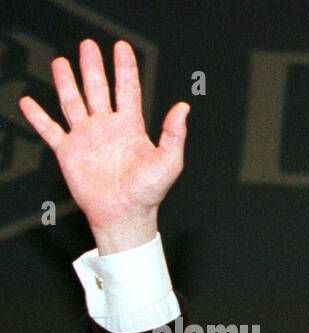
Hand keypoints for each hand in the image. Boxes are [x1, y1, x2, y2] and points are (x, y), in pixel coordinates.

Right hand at [17, 39, 188, 253]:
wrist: (124, 215)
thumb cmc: (148, 193)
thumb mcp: (168, 161)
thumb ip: (174, 134)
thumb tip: (184, 107)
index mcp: (131, 128)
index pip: (127, 90)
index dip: (125, 68)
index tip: (122, 47)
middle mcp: (107, 128)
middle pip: (98, 90)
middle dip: (93, 67)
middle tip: (88, 45)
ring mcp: (86, 138)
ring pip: (74, 103)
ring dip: (67, 83)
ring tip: (61, 62)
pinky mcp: (69, 152)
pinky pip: (50, 130)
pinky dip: (38, 117)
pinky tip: (28, 103)